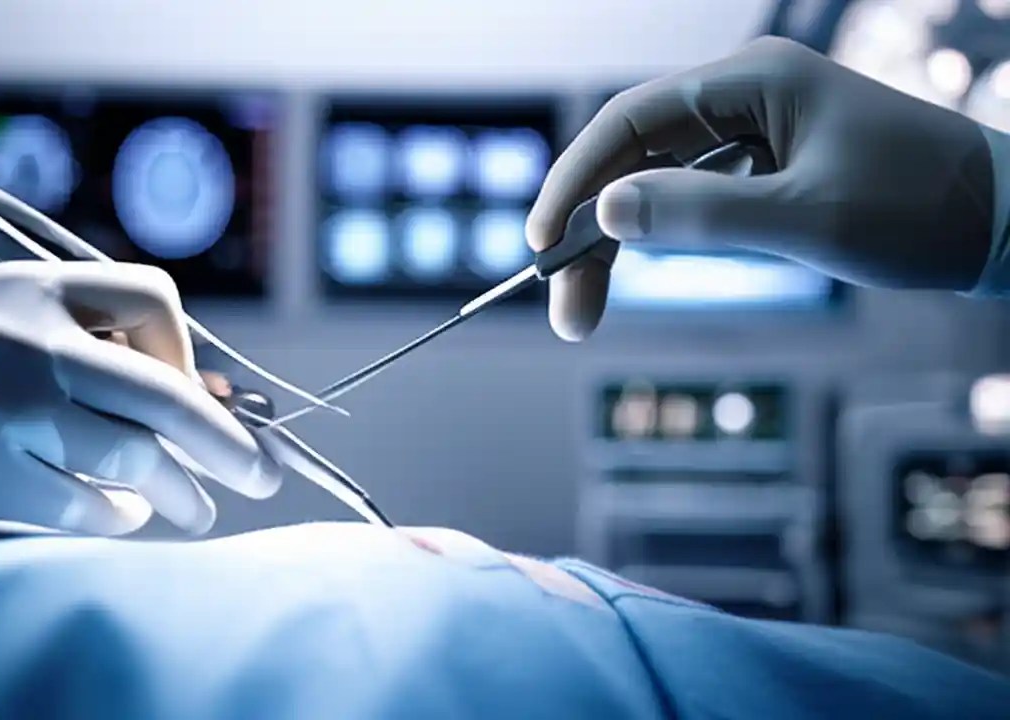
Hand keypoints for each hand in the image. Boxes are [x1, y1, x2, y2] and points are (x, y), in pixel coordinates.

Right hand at [0, 261, 280, 535]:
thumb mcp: (10, 316)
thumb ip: (98, 344)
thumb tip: (216, 398)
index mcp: (35, 284)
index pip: (154, 300)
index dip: (190, 353)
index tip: (196, 391)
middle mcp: (24, 337)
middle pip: (165, 391)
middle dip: (230, 443)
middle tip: (264, 477)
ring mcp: (2, 406)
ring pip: (134, 456)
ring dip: (182, 492)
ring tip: (200, 511)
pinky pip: (85, 505)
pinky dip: (118, 515)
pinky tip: (124, 514)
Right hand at [526, 36, 999, 340]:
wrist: (1005, 223)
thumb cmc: (921, 210)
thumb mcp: (808, 219)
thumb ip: (703, 215)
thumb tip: (606, 212)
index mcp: (753, 81)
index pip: (630, 122)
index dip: (574, 181)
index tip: (540, 245)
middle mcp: (745, 96)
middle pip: (633, 157)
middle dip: (590, 230)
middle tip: (565, 306)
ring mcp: (755, 131)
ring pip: (655, 183)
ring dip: (616, 243)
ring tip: (584, 309)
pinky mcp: (766, 167)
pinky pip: (689, 197)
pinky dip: (657, 237)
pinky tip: (635, 272)